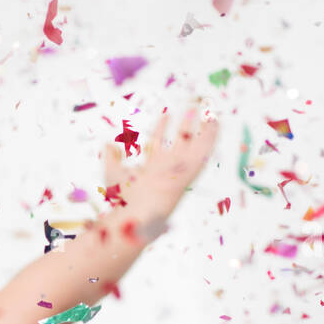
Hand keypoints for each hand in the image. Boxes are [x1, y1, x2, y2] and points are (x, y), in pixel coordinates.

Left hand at [101, 103, 218, 227]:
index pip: (159, 144)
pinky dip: (210, 138)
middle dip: (185, 125)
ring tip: (209, 112)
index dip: (162, 128)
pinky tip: (216, 123)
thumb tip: (108, 144)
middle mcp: (168, 169)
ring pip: (194, 147)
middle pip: (180, 143)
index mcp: (153, 169)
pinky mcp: (189, 173)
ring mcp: (180, 171)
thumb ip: (111, 158)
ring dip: (202, 130)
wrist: (134, 216)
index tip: (165, 113)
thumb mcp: (113, 173)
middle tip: (191, 107)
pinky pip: (203, 153)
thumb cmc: (123, 201)